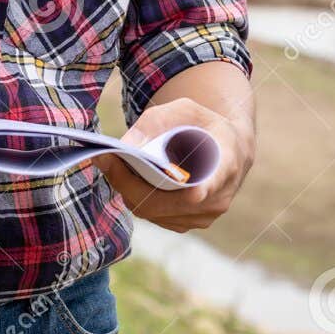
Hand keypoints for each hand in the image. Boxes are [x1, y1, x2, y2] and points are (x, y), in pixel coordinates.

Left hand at [96, 96, 253, 231]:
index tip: (194, 191)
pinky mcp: (190, 223)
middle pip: (167, 202)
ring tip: (115, 165)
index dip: (202, 189)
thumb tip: (125, 147)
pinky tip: (130, 179)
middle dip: (130, 183)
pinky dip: (138, 198)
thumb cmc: (202, 125)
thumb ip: (156, 122)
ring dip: (130, 190)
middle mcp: (219, 196)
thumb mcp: (184, 109)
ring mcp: (205, 215)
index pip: (214, 181)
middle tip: (106, 159)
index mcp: (227, 162)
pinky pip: (156, 217)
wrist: (227, 147)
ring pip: (155, 213)